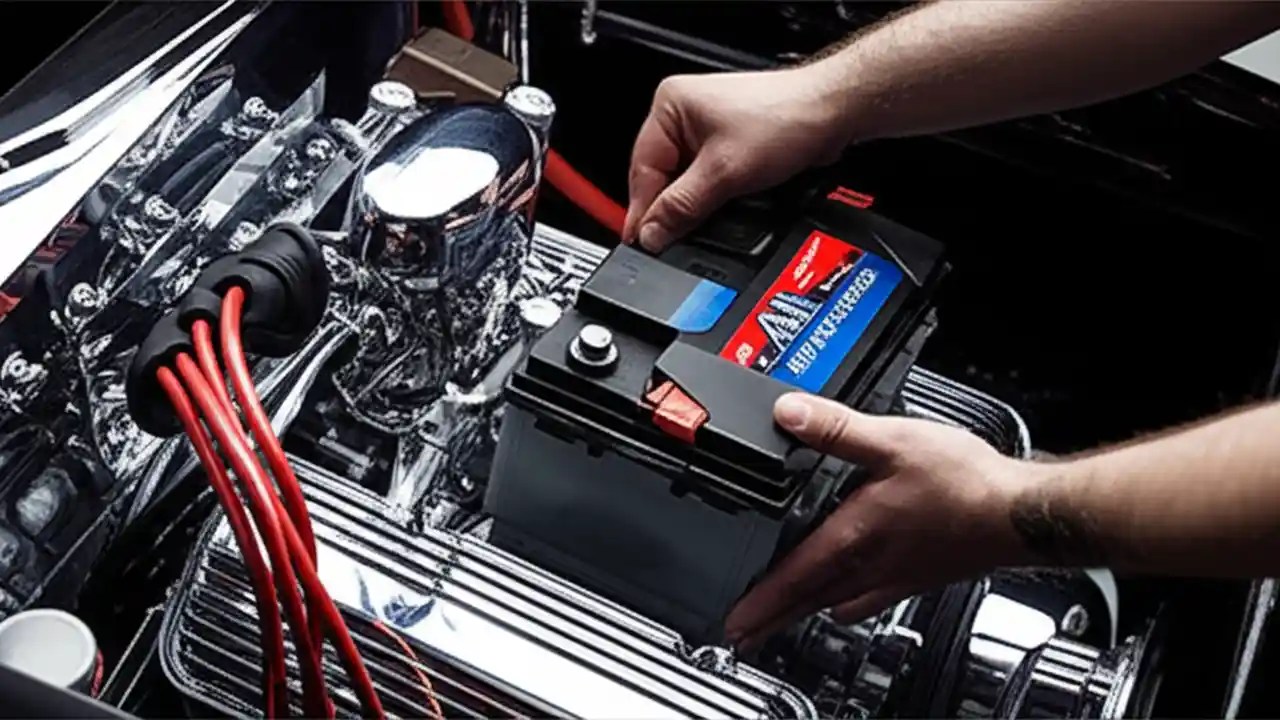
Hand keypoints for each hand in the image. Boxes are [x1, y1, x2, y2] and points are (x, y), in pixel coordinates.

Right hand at [623, 66, 854, 251]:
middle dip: (668, 210)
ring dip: (692, 206)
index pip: (641, 169)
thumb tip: (652, 234)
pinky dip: (710, 200)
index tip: (642, 242)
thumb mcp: (723, 172)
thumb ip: (682, 207)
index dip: (643, 211)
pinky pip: (706, 181)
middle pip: (661, 177)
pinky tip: (716, 215)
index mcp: (669, 105)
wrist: (832, 113)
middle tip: (667, 243)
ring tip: (697, 228)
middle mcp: (684, 114)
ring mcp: (706, 131)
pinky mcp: (728, 147)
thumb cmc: (786, 118)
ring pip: (684, 182)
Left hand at [725, 392, 1037, 648]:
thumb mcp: (892, 441)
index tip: (733, 623)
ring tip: (781, 622)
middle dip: (772, 620)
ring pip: (834, 603)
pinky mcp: (916, 577)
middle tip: (743, 636)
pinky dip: (844, 604)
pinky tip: (844, 601)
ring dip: (802, 614)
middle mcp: (870, 565)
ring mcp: (894, 577)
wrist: (1020, 513)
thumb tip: (790, 413)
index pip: (793, 578)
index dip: (760, 601)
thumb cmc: (964, 484)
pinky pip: (867, 600)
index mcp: (855, 536)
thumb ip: (837, 429)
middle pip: (807, 602)